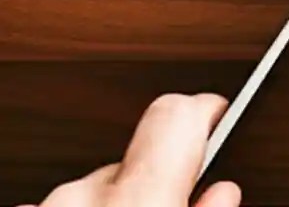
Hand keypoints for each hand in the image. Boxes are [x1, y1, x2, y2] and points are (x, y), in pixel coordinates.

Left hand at [30, 93, 239, 206]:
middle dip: (161, 173)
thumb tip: (222, 192)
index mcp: (140, 198)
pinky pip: (70, 201)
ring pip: (99, 183)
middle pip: (138, 153)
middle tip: (182, 198)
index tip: (221, 114)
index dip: (206, 110)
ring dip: (121, 199)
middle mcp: (84, 195)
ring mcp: (48, 206)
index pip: (178, 113)